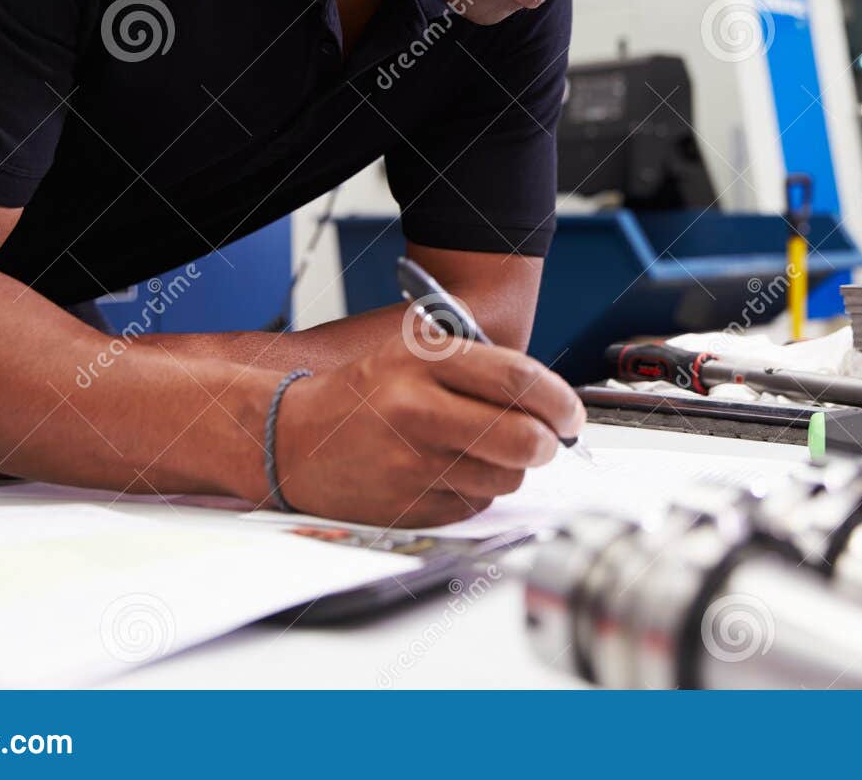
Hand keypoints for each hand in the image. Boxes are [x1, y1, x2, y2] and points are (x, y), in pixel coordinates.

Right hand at [271, 336, 585, 526]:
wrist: (292, 438)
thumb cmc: (366, 394)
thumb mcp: (417, 354)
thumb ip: (483, 369)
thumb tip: (553, 402)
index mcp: (425, 360)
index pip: (518, 379)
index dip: (559, 400)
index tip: (570, 413)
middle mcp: (418, 410)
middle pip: (523, 438)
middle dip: (548, 442)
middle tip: (547, 439)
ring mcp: (412, 464)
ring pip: (507, 476)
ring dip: (510, 467)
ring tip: (480, 450)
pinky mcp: (408, 507)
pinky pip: (475, 504)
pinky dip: (476, 490)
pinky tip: (448, 472)